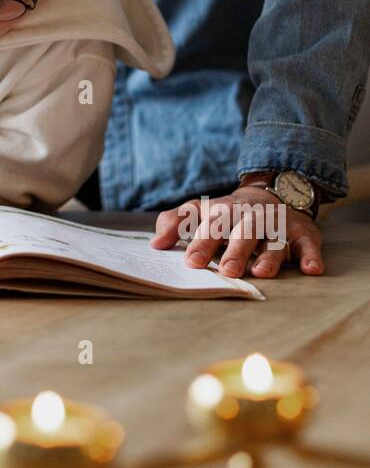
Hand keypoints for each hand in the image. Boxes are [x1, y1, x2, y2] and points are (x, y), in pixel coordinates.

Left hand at [150, 185, 324, 279]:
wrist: (270, 194)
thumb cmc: (227, 214)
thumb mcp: (199, 212)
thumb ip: (175, 223)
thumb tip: (155, 244)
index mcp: (223, 213)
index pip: (210, 226)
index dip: (201, 243)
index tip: (191, 262)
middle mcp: (251, 218)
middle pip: (243, 231)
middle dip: (235, 250)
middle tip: (227, 271)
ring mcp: (279, 226)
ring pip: (275, 240)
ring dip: (270, 256)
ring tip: (262, 273)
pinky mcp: (304, 234)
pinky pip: (309, 245)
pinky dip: (312, 256)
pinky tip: (312, 270)